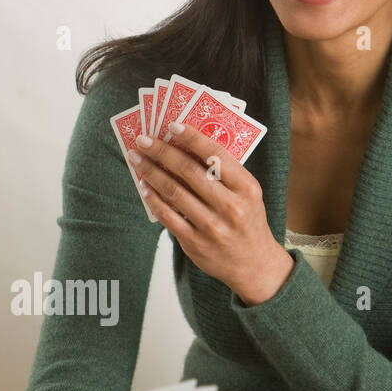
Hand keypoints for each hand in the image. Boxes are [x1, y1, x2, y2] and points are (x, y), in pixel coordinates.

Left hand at [129, 124, 293, 304]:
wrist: (254, 265)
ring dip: (151, 173)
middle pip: (189, 171)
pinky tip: (144, 187)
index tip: (172, 125)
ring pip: (174, 192)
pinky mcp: (195, 243)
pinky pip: (168, 216)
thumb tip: (186, 146)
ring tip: (137, 160)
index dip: (192, 137)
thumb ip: (225, 173)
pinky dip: (153, 199)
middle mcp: (230, 206)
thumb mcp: (248, 194)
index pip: (216, 155)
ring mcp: (211, 226)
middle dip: (162, 152)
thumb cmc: (248, 221)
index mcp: (246, 188)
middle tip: (143, 140)